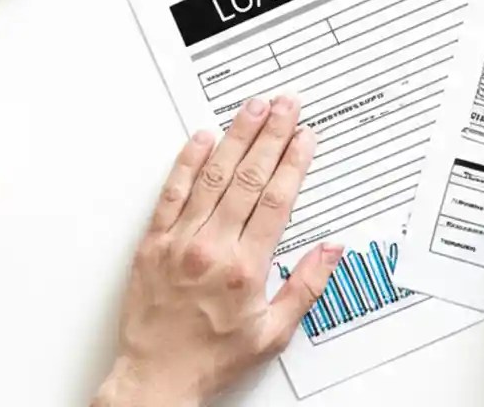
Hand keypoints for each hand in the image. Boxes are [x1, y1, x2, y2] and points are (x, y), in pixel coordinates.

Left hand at [93, 95, 341, 406]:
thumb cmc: (211, 359)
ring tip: (252, 108)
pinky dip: (187, 162)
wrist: (155, 379)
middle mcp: (212, 248)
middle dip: (270, 135)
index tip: (305, 137)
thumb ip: (305, 287)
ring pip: (212, 176)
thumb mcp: (273, 333)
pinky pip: (172, 193)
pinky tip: (201, 138)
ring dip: (235, 137)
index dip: (293, 162)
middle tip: (284, 104)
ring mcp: (179, 242)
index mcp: (245, 268)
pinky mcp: (152, 243)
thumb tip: (331, 251)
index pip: (276, 200)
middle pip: (248, 177)